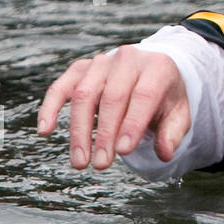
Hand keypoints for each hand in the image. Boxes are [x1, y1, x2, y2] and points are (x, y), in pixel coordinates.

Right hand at [37, 46, 188, 169]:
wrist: (151, 69)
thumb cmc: (164, 96)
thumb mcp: (178, 112)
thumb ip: (173, 132)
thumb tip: (164, 154)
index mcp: (157, 67)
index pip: (143, 95)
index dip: (132, 123)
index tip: (124, 151)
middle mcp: (128, 59)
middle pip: (112, 97)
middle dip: (104, 134)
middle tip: (101, 164)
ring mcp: (101, 62)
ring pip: (84, 95)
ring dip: (79, 131)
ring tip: (80, 162)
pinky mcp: (80, 69)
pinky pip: (60, 87)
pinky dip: (50, 107)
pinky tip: (45, 130)